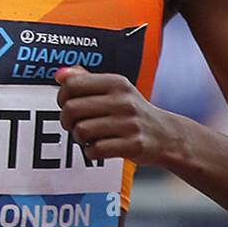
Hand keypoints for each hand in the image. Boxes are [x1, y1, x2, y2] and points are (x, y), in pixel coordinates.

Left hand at [54, 67, 176, 165]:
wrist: (167, 135)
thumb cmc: (132, 112)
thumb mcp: (114, 90)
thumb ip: (86, 79)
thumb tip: (60, 75)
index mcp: (117, 83)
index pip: (72, 85)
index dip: (62, 97)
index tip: (67, 105)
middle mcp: (124, 100)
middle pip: (71, 109)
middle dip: (66, 120)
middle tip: (74, 124)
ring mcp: (130, 123)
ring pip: (81, 130)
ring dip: (79, 138)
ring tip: (89, 137)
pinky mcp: (134, 145)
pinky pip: (95, 150)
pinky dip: (90, 152)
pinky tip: (98, 147)